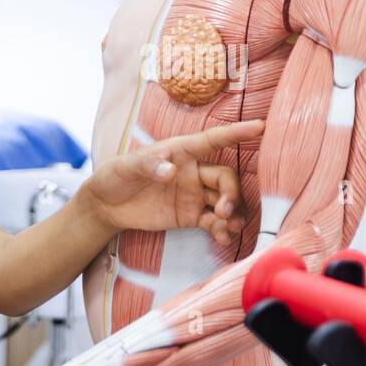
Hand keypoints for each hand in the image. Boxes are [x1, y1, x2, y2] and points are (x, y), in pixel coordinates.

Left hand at [82, 118, 263, 243]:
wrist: (106, 206)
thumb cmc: (115, 176)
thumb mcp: (126, 167)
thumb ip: (148, 165)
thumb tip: (171, 169)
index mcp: (181, 151)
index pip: (212, 140)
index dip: (236, 133)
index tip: (260, 127)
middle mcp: (193, 171)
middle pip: (226, 179)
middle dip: (232, 193)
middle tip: (224, 211)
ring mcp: (194, 194)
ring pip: (225, 201)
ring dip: (233, 213)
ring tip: (230, 227)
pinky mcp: (190, 215)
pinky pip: (214, 221)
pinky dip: (222, 229)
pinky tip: (222, 238)